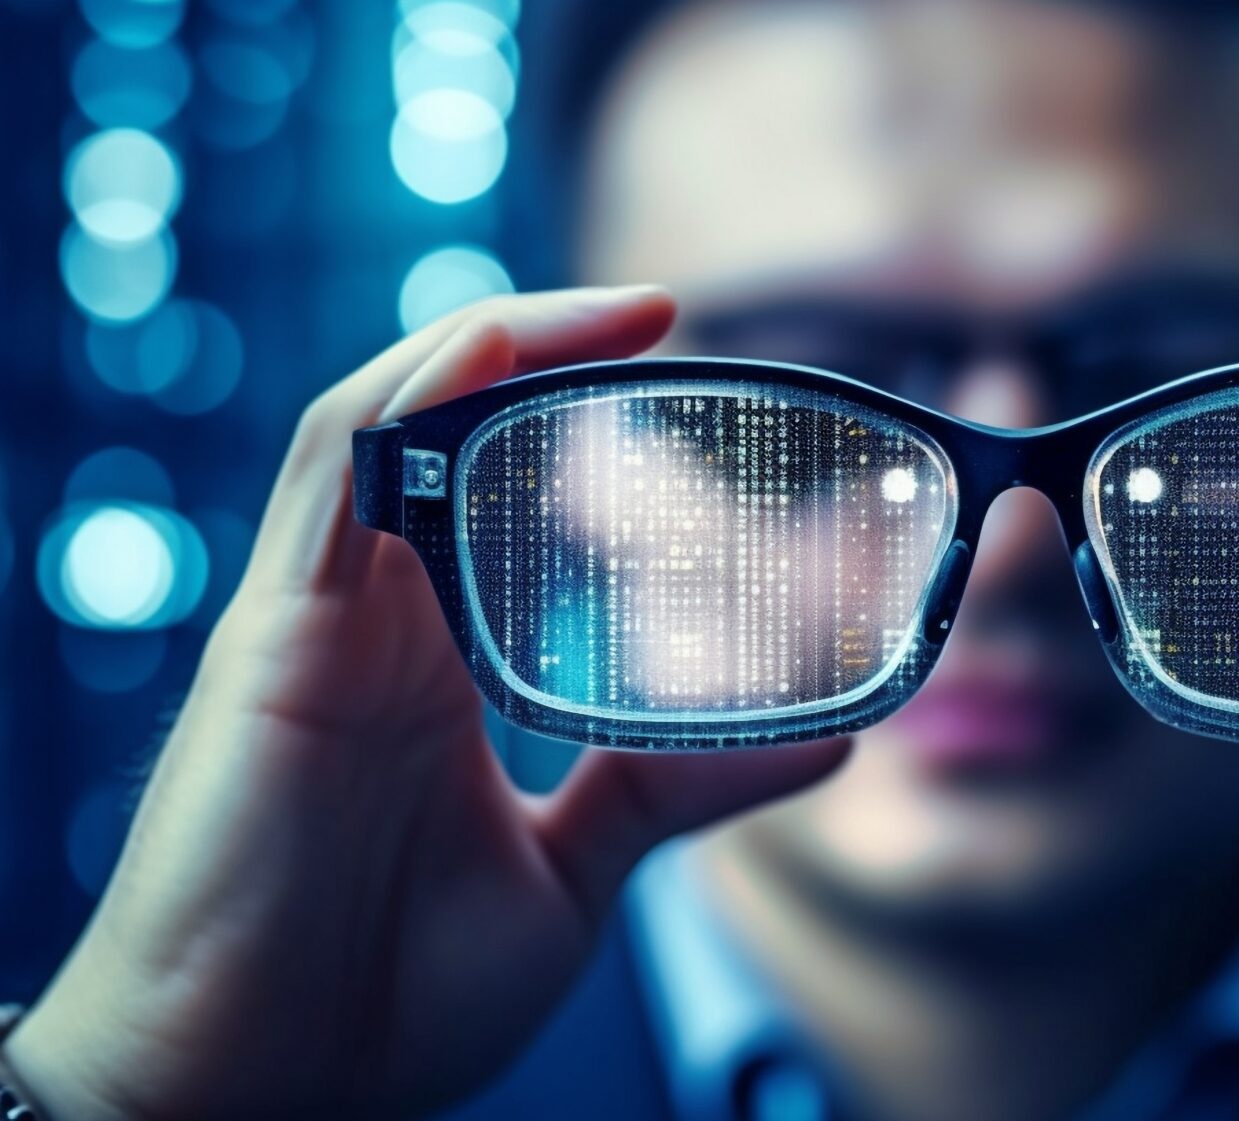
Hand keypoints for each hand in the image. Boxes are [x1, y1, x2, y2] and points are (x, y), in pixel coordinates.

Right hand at [2, 288, 849, 1120]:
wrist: (259, 1099)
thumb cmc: (386, 998)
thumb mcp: (574, 875)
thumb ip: (674, 789)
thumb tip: (826, 738)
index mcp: (441, 668)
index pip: (509, 508)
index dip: (589, 437)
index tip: (701, 394)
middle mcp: (377, 622)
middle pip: (454, 442)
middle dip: (557, 366)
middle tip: (675, 324)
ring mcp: (320, 620)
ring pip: (393, 426)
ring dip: (500, 350)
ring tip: (623, 315)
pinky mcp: (275, 639)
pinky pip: (334, 477)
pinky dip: (411, 397)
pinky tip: (493, 350)